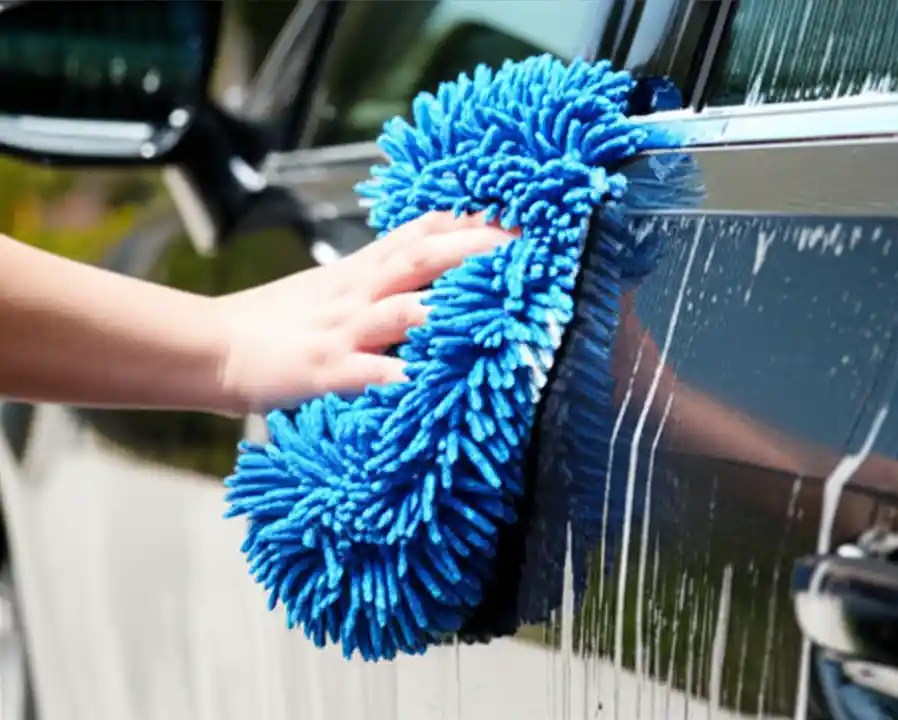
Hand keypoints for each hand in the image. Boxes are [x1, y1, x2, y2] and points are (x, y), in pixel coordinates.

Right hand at [215, 212, 513, 414]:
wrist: (213, 347)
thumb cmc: (279, 321)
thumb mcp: (335, 284)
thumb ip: (383, 273)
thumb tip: (433, 262)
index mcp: (362, 269)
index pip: (421, 231)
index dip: (468, 221)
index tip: (517, 217)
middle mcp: (359, 292)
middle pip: (422, 258)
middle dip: (475, 249)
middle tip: (525, 247)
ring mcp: (344, 330)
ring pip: (402, 310)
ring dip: (448, 307)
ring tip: (494, 310)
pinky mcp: (326, 371)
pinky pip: (369, 373)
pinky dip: (401, 377)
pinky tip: (430, 383)